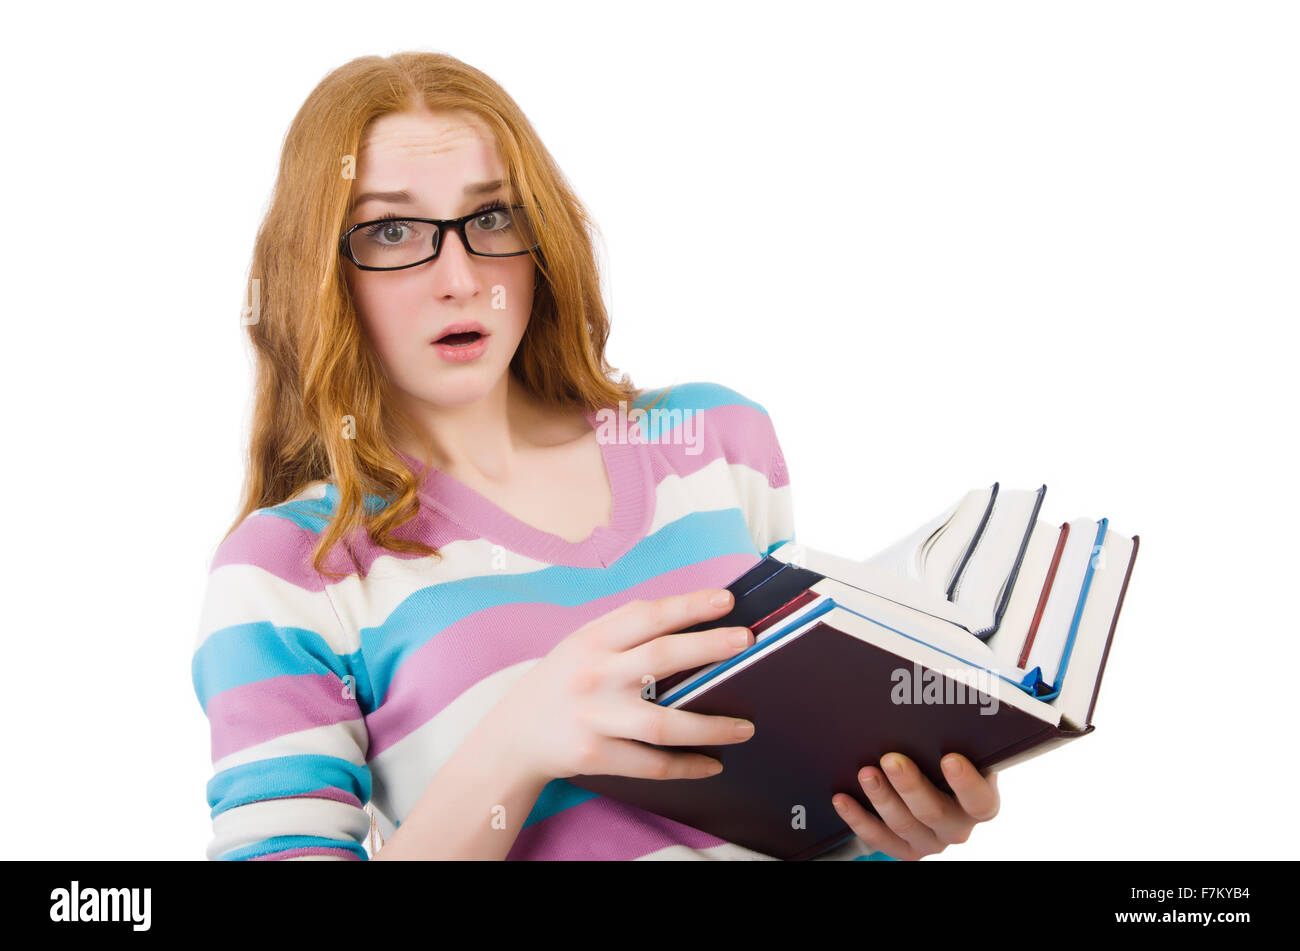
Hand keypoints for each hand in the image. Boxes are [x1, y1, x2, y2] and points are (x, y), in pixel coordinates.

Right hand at [489, 588, 757, 785]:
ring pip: (663, 723)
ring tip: (746, 728)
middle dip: (709, 648)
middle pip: (661, 658)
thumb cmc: (561, 682)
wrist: (512, 736)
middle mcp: (594, 675)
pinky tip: (712, 764)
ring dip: (711, 727)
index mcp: (593, 640)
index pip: (647, 616)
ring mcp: (595, 717)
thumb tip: (689, 617)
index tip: (727, 601)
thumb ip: (624, 631)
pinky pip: (651, 764)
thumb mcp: (581, 645)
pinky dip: (685, 766)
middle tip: (747, 642)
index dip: (689, 606)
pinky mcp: (595, 755)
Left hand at [832, 752, 999, 859]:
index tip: (950, 758)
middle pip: (935, 812)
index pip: (980, 800)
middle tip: (891, 760)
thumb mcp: (955, 746)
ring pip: (904, 825)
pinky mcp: (905, 848)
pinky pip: (879, 838)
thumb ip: (948, 736)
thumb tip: (925, 703)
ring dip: (881, 798)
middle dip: (910, 785)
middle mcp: (957, 826)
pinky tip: (843, 799)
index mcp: (980, 802)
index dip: (967, 783)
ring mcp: (931, 841)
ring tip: (866, 773)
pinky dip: (858, 818)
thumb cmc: (944, 755)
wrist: (932, 780)